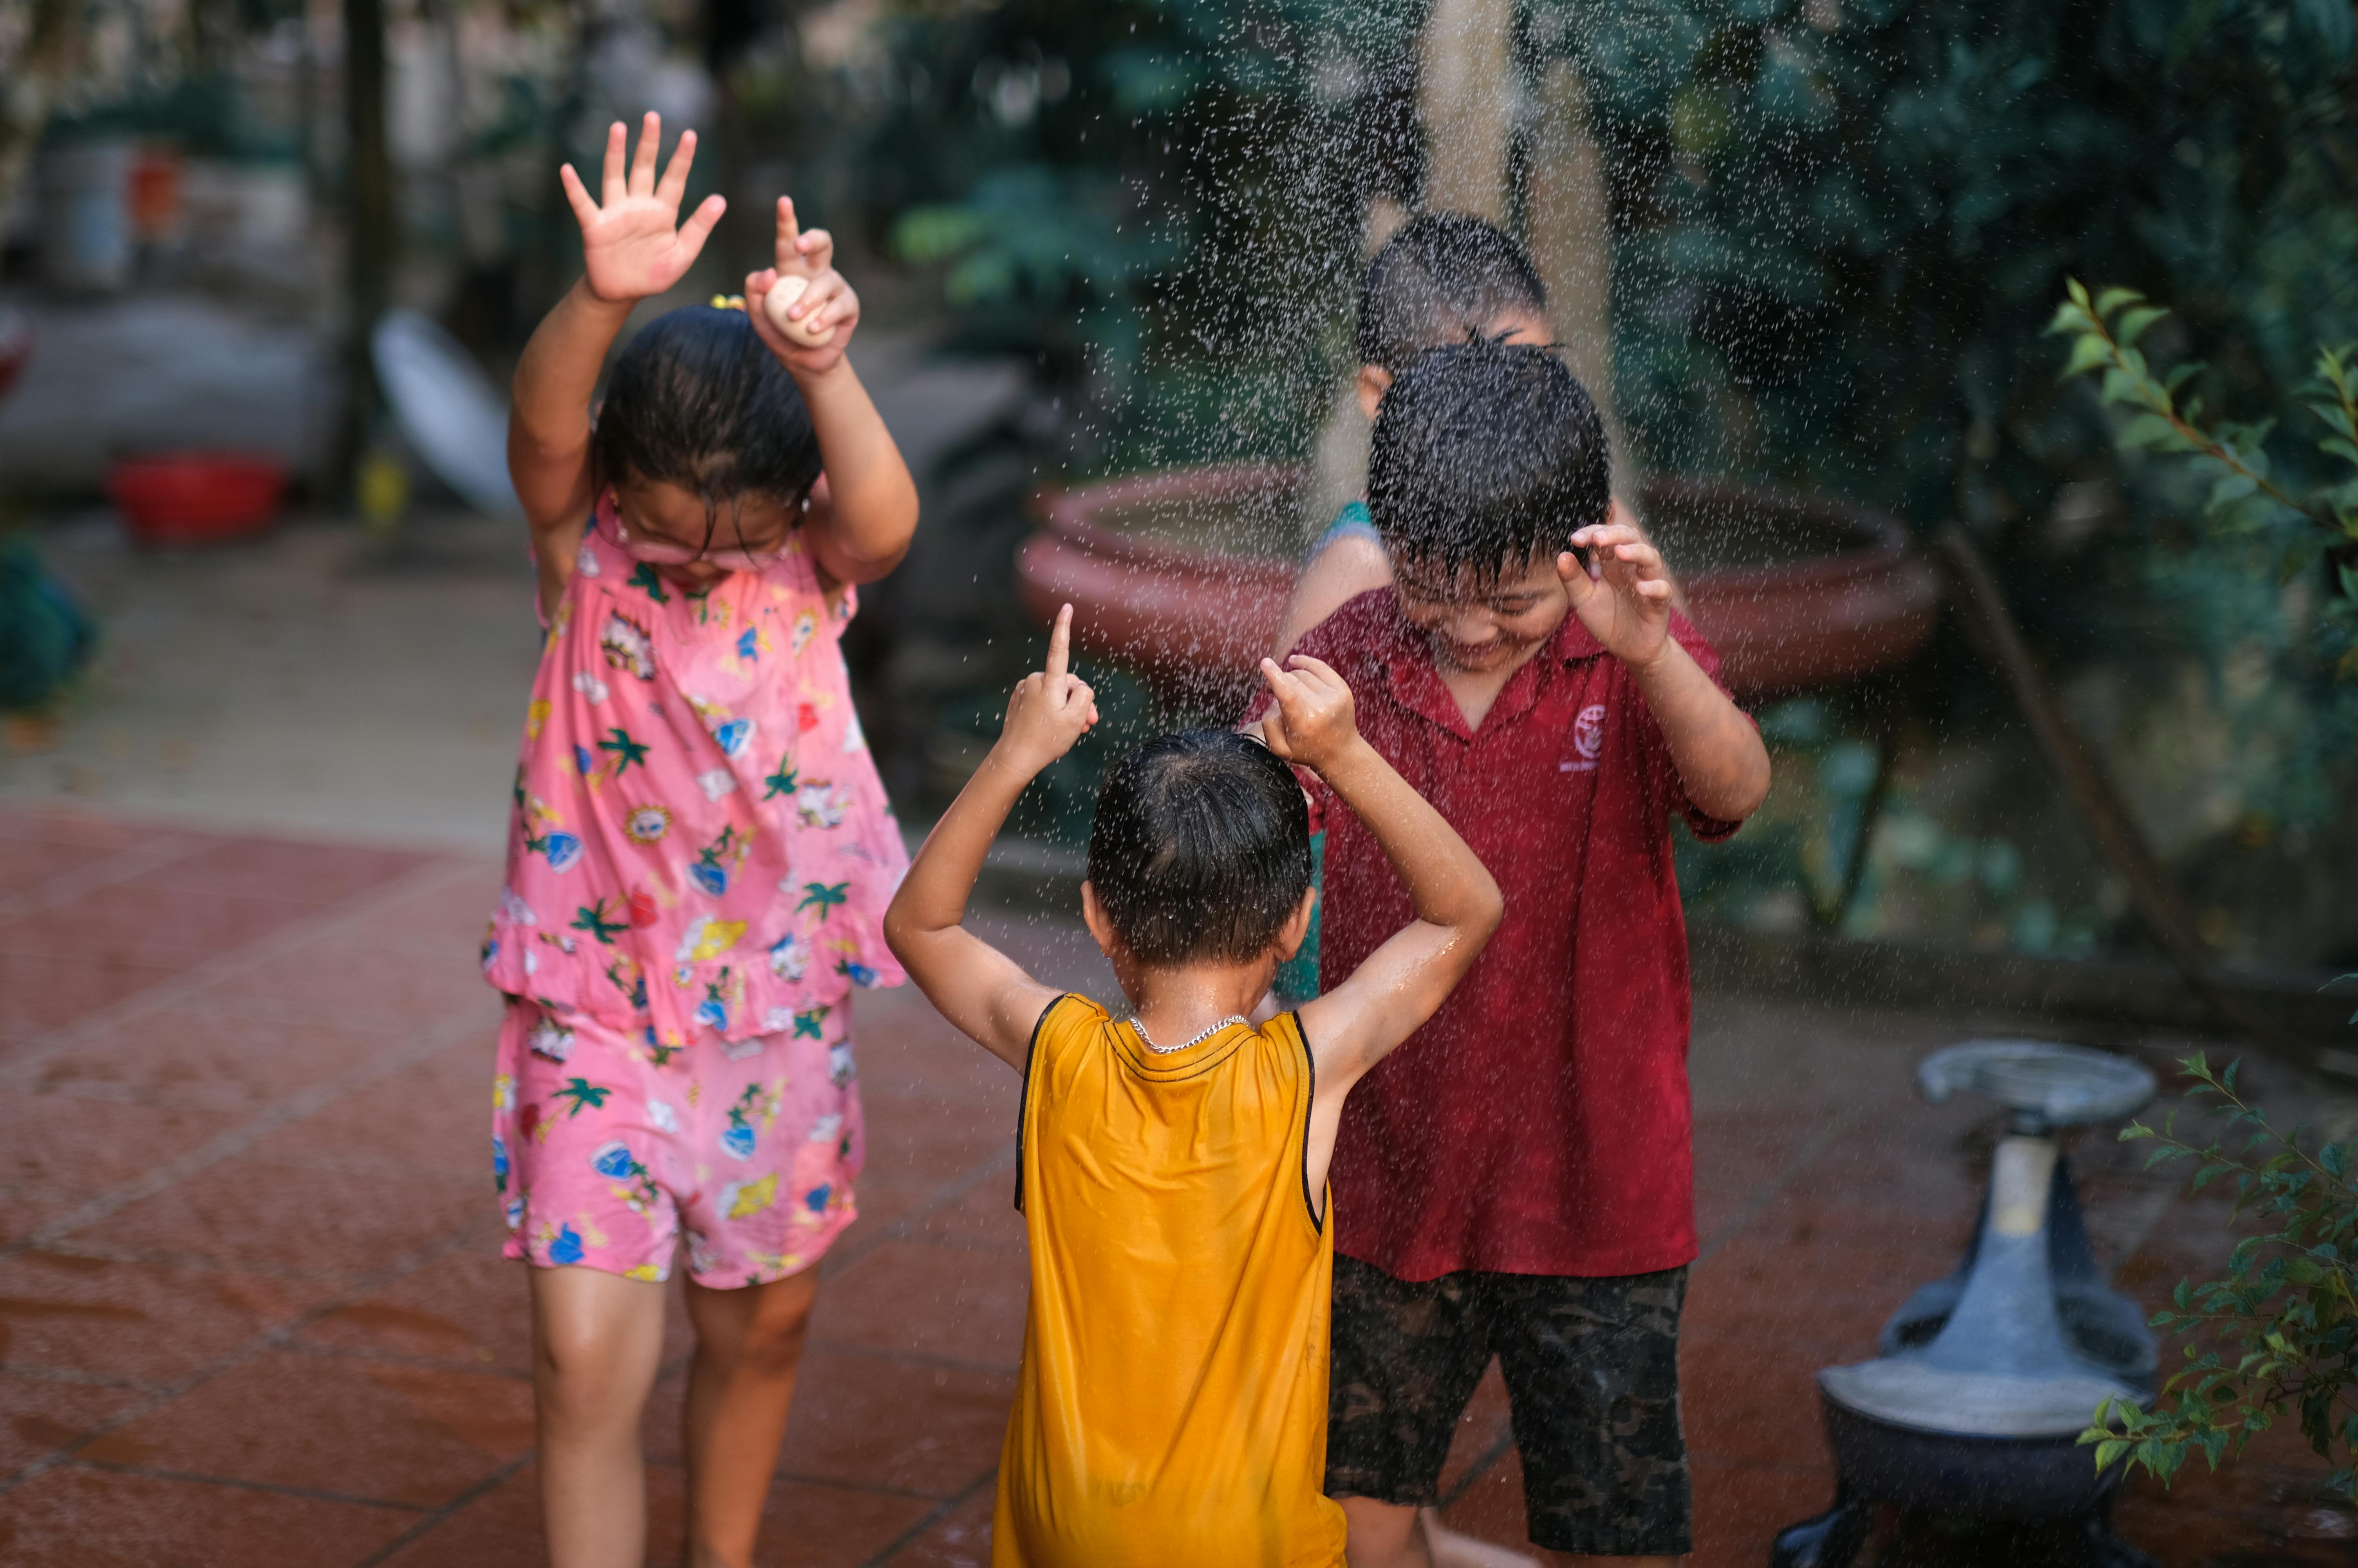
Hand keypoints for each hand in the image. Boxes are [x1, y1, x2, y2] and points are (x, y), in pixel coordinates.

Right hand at [559, 114, 725, 304]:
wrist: (622, 293)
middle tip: (652, 117)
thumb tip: (721, 199)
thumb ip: (699, 228)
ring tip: (619, 127)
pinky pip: (583, 204)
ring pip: (615, 176)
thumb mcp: (682, 255)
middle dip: (648, 143)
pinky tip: (567, 170)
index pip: (675, 180)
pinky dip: (575, 188)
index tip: (690, 134)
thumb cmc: (653, 274)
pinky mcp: (596, 226)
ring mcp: (616, 213)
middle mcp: (639, 206)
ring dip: (616, 153)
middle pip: (644, 168)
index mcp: (662, 213)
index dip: (682, 158)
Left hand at [746, 198, 859, 375]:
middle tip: (799, 245)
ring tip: (793, 317)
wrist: (805, 362)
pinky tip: (811, 329)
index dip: (787, 220)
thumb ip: (753, 291)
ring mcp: (836, 288)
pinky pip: (838, 306)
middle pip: (823, 244)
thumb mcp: (758, 315)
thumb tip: (767, 272)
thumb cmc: (781, 334)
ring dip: (807, 299)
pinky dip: (822, 318)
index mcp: (793, 270)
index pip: (789, 241)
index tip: (783, 201)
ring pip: (825, 281)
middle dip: (813, 239)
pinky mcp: (849, 306)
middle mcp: (817, 273)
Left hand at [997, 605, 1097, 772]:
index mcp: (1049, 683)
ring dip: (1068, 707)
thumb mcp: (1077, 718)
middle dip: (1080, 700)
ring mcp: (1025, 689)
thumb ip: (1085, 695)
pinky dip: (1053, 709)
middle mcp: (1035, 681)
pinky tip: (1053, 727)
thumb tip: (1078, 686)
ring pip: (1057, 692)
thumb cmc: (1047, 739)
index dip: (1064, 626)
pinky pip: (1044, 698)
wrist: (1015, 758)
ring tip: (1072, 730)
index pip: (1059, 649)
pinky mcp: (1020, 698)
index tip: (1066, 607)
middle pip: (1068, 682)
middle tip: (1088, 724)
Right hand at [1257, 654, 1360, 774]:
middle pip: (1293, 682)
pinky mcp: (1342, 689)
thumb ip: (1269, 725)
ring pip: (1303, 674)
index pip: (1288, 696)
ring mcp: (1334, 697)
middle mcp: (1321, 709)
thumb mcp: (1281, 748)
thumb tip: (1274, 699)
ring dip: (1291, 677)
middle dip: (1278, 681)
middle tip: (1270, 690)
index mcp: (1303, 725)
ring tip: (1287, 687)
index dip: (1275, 677)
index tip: (1265, 663)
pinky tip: (1294, 662)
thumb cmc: (1308, 749)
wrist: (1341, 751)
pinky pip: (1319, 667)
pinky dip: (1305, 662)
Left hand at [1562, 517, 1673, 672]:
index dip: (1592, 533)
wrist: (1629, 648)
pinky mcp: (1659, 603)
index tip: (1575, 539)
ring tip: (1620, 553)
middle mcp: (1630, 569)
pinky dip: (1654, 586)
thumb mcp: (1584, 600)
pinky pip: (1662, 590)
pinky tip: (1641, 588)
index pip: (1605, 538)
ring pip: (1650, 558)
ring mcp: (1647, 583)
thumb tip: (1561, 556)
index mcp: (1611, 565)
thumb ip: (1573, 579)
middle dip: (1615, 534)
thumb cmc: (1607, 619)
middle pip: (1631, 538)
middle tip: (1598, 538)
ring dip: (1637, 552)